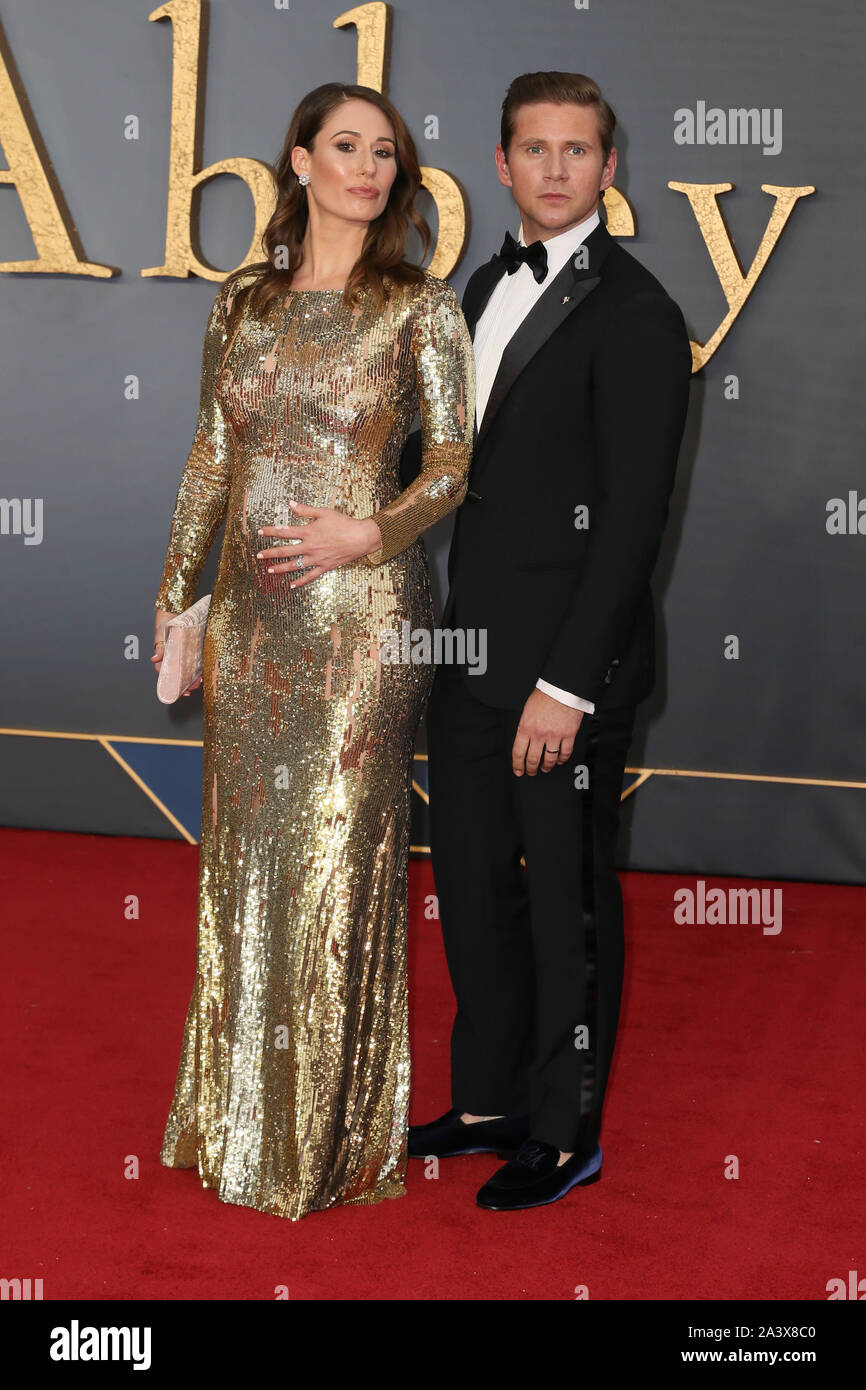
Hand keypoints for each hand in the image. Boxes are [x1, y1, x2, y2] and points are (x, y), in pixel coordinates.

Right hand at [151, 608, 201, 695]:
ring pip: (186, 671)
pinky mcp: (188, 651)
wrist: (171, 613)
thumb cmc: (163, 625)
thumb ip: (159, 649)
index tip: (183, 692)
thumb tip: (154, 659)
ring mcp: (180, 655)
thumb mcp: (161, 636)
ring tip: (200, 682)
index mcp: (163, 658)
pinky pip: (192, 662)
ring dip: (192, 678)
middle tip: (194, 687)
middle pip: (178, 676)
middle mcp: (172, 659)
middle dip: (186, 684)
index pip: (167, 676)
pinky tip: (202, 672)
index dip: (175, 686)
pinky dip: (197, 668)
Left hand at [256, 500, 381, 588]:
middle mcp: (309, 547)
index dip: (270, 531)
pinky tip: (291, 585)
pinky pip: (309, 576)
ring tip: (269, 570)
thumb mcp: (324, 512)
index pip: (284, 532)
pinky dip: (300, 582)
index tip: (260, 531)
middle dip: (270, 553)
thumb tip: (291, 504)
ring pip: (294, 565)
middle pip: (285, 551)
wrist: (360, 538)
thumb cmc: (344, 524)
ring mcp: (316, 559)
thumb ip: (305, 510)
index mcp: (308, 532)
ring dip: (280, 568)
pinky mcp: (324, 567)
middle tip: (258, 556)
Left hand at [512, 688, 582, 775]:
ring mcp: (554, 735)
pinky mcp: (568, 734)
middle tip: (531, 772)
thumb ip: (525, 726)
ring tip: (545, 768)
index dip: (517, 764)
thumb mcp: (527, 711)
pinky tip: (559, 761)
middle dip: (531, 768)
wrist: (562, 688)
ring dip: (546, 766)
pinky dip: (562, 759)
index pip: (518, 752)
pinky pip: (565, 753)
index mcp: (525, 727)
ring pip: (549, 759)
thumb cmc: (544, 696)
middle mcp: (539, 734)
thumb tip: (524, 740)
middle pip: (533, 759)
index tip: (518, 770)